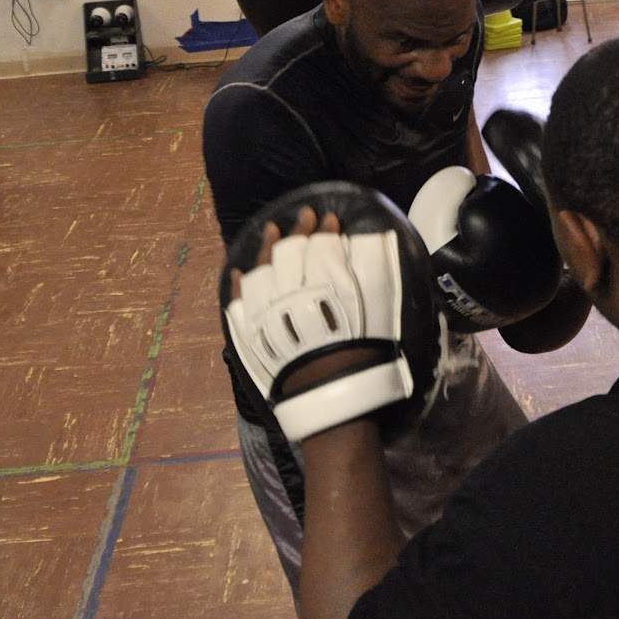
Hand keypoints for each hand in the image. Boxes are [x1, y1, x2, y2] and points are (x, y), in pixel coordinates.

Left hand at [224, 200, 421, 441]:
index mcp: (323, 287)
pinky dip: (238, 284)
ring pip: (260, 270)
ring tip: (272, 229)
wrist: (333, 403)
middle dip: (299, 230)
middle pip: (290, 252)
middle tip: (306, 215)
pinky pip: (238, 303)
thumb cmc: (364, 359)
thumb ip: (378, 273)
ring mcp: (264, 313)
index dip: (326, 230)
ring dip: (266, 247)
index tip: (332, 219)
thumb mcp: (380, 313)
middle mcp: (289, 294)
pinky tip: (240, 270)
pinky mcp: (250, 335)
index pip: (321, 246)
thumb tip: (376, 240)